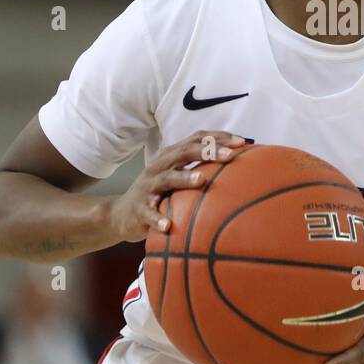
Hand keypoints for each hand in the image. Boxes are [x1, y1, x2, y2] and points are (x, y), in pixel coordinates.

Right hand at [106, 130, 245, 243]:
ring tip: (201, 180)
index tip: (243, 142)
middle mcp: (159, 166)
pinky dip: (158, 218)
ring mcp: (148, 187)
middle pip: (183, 152)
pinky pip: (149, 213)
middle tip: (230, 156)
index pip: (196, 139)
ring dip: (184, 178)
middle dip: (207, 151)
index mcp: (171, 156)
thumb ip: (202, 170)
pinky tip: (168, 225)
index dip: (218, 138)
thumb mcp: (178, 179)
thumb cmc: (160, 195)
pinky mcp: (139, 209)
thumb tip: (239, 168)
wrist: (121, 215)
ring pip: (166, 178)